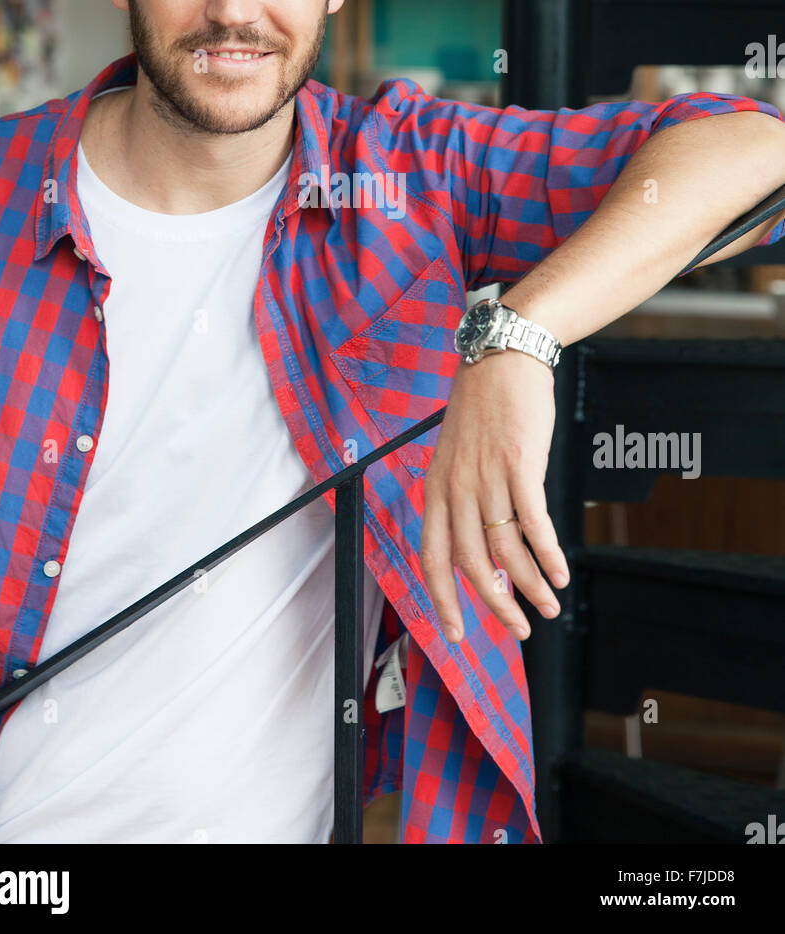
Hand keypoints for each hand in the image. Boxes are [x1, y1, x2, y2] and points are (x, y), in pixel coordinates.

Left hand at [420, 349, 569, 642]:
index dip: (442, 601)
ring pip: (506, 551)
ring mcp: (487, 477)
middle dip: (496, 605)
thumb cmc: (483, 407)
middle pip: (471, 565)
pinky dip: (549, 555)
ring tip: (549, 606)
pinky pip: (534, 524)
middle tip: (520, 629)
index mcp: (435, 488)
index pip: (431, 558)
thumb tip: (478, 545)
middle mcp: (456, 488)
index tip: (457, 635)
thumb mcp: (456, 454)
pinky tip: (561, 574)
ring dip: (530, 586)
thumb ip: (461, 498)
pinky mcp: (520, 465)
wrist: (502, 357)